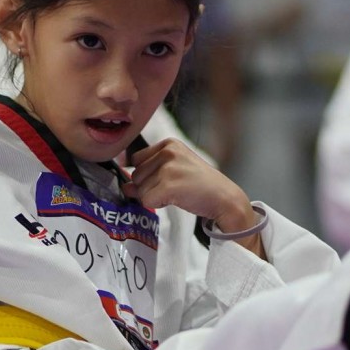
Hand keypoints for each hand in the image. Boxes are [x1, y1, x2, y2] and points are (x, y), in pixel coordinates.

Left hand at [123, 139, 264, 256]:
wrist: (224, 198)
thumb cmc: (200, 185)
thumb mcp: (174, 171)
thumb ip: (148, 175)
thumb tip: (125, 186)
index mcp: (169, 143)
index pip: (136, 160)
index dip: (146, 175)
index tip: (166, 179)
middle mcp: (167, 152)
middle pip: (136, 176)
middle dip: (149, 187)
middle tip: (174, 189)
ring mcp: (168, 168)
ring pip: (140, 190)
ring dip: (154, 197)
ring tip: (177, 193)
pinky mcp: (169, 185)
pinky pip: (147, 201)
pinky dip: (158, 205)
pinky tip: (176, 200)